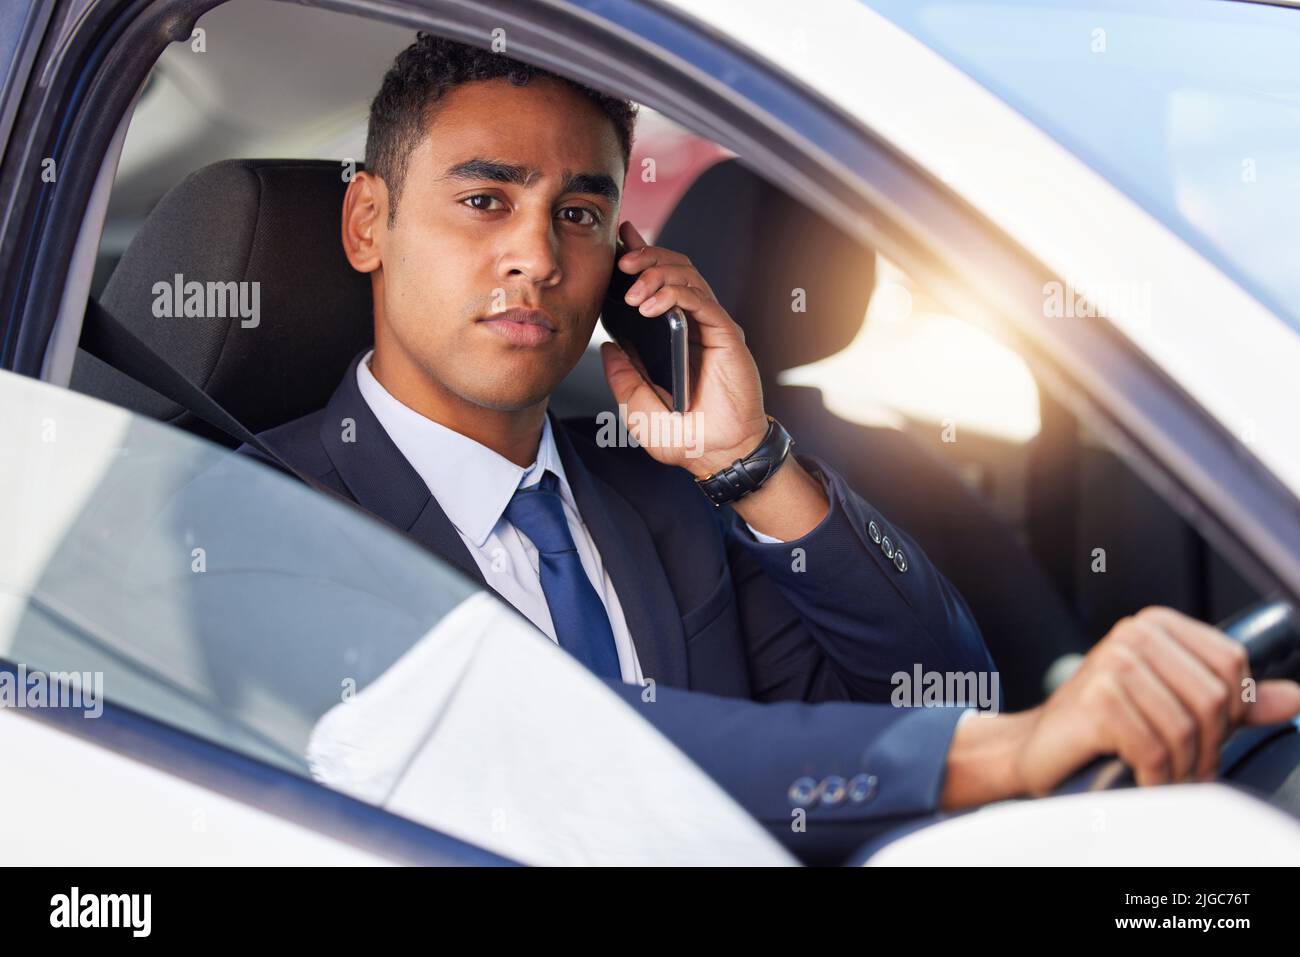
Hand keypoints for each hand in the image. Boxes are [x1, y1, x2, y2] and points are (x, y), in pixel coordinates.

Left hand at [599, 221, 768, 476]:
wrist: (717, 455)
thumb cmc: (685, 437)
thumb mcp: (637, 408)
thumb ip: (622, 376)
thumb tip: (607, 347)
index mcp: (672, 337)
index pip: (657, 284)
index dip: (639, 259)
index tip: (617, 245)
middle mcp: (693, 325)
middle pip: (673, 270)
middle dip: (645, 257)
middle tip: (621, 263)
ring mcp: (710, 327)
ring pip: (687, 277)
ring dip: (656, 273)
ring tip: (632, 290)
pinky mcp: (725, 334)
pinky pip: (700, 300)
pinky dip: (674, 294)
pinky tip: (651, 305)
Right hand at [1015, 606, 1299, 793]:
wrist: (1037, 747)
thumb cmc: (1102, 725)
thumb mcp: (1175, 706)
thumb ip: (1234, 701)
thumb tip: (1292, 697)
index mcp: (1155, 625)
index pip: (1231, 664)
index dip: (1231, 712)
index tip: (1209, 736)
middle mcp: (1133, 635)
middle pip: (1214, 697)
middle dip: (1208, 746)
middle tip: (1188, 766)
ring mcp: (1113, 664)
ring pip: (1186, 729)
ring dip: (1180, 768)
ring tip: (1164, 775)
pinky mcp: (1098, 701)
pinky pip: (1155, 750)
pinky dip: (1154, 778)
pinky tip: (1142, 778)